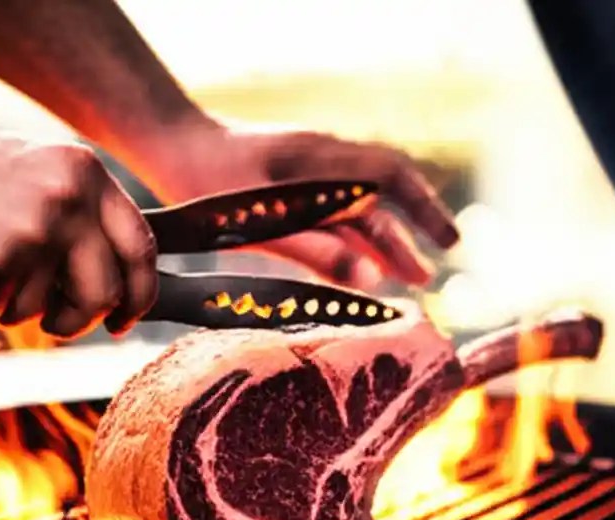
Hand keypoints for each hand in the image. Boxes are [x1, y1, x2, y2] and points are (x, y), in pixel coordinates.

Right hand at [0, 124, 156, 337]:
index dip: (139, 293)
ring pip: (43, 311)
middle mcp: (64, 199)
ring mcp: (26, 232)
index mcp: (82, 173)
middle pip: (103, 293)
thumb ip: (80, 213)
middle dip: (79, 319)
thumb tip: (119, 277)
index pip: (140, 247)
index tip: (124, 317)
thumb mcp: (34, 170)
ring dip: (11, 305)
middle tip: (55, 321)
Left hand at [153, 124, 459, 290]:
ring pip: (354, 210)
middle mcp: (321, 163)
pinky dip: (350, 240)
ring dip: (381, 242)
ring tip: (405, 278)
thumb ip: (317, 250)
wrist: (166, 144)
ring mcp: (304, 175)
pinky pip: (330, 215)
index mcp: (322, 158)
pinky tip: (359, 266)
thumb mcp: (262, 222)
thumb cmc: (207, 180)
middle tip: (426, 276)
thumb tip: (372, 281)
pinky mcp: (286, 191)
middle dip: (407, 236)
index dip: (425, 210)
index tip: (448, 244)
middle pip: (378, 198)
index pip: (392, 176)